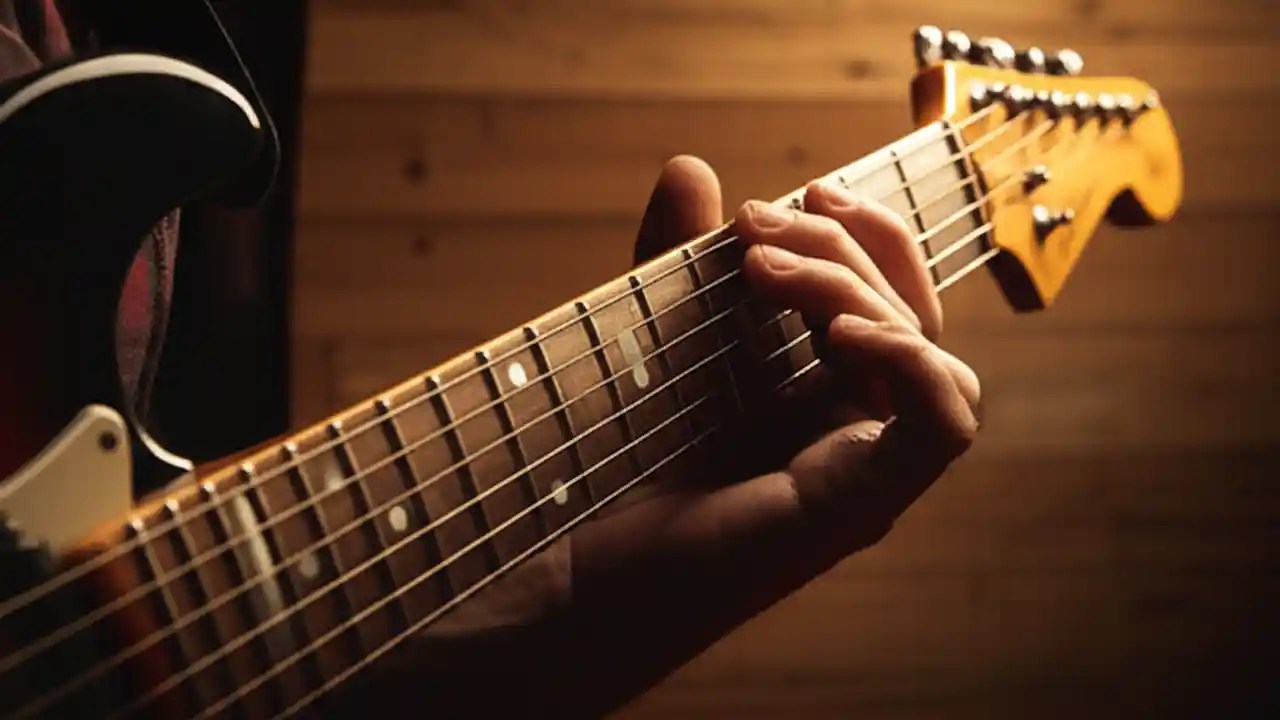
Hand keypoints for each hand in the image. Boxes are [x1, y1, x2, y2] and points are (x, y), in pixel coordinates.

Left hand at [559, 156, 981, 714]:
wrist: (561, 568)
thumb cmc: (606, 468)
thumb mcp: (652, 338)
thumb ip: (676, 262)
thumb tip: (691, 166)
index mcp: (816, 401)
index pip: (890, 303)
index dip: (863, 237)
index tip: (801, 192)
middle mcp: (848, 437)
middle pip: (908, 315)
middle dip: (843, 247)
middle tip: (757, 221)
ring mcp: (859, 475)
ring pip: (927, 354)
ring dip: (858, 289)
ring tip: (764, 270)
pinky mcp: (854, 507)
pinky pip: (941, 426)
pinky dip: (911, 362)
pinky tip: (839, 330)